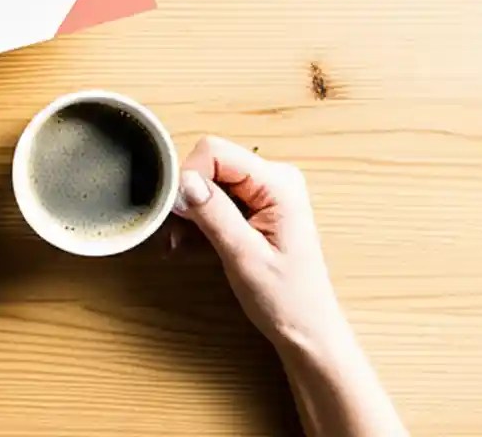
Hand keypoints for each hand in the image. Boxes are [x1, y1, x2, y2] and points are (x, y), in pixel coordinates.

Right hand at [172, 136, 347, 353]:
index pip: (216, 152)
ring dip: (190, 211)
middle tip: (174, 235)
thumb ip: (214, 214)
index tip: (176, 212)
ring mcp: (266, 191)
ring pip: (209, 182)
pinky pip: (218, 199)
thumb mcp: (244, 257)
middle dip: (186, 196)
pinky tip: (189, 244)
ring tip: (179, 244)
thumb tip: (185, 180)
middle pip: (211, 164)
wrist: (308, 329)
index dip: (188, 176)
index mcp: (279, 184)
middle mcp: (274, 178)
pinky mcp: (256, 205)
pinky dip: (200, 220)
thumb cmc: (286, 299)